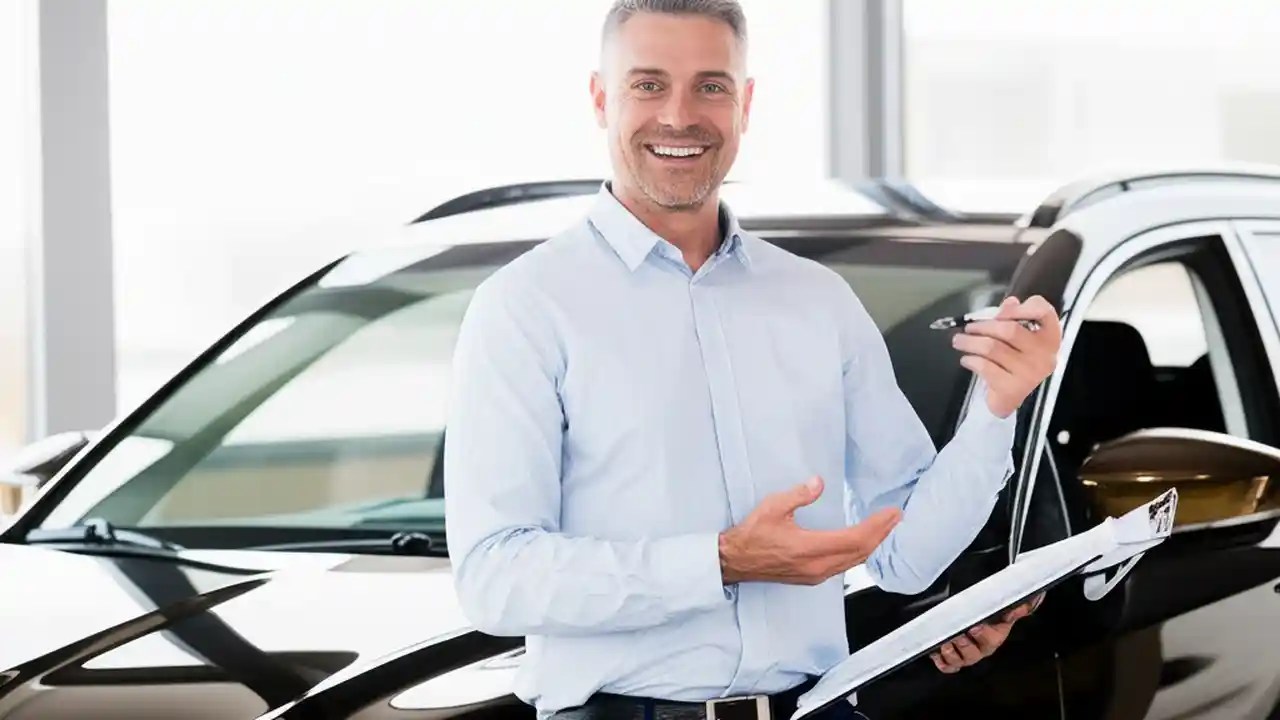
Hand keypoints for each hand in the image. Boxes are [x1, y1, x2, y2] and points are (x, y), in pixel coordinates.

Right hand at [718, 476, 900, 585]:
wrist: (735, 561)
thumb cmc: (751, 536)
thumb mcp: (773, 508)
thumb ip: (798, 495)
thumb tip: (818, 483)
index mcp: (810, 549)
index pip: (855, 539)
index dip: (877, 526)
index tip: (891, 514)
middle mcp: (817, 566)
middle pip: (861, 552)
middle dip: (882, 534)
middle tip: (896, 518)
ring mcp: (815, 575)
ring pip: (854, 562)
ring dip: (873, 545)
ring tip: (885, 529)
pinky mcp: (811, 577)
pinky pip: (844, 567)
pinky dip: (859, 554)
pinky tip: (863, 545)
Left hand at [930, 592, 1043, 673]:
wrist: (975, 609)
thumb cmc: (989, 609)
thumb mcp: (1001, 604)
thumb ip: (1016, 604)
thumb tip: (1027, 602)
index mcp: (995, 635)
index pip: (991, 639)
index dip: (983, 635)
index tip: (974, 627)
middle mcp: (981, 648)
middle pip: (974, 654)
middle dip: (964, 646)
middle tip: (956, 635)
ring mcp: (967, 654)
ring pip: (960, 661)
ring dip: (950, 654)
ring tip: (944, 644)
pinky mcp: (953, 656)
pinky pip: (948, 666)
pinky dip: (941, 662)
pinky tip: (935, 653)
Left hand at [951, 295, 1061, 417]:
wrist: (1010, 398)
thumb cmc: (1014, 363)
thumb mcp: (1018, 339)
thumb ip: (1014, 317)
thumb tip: (1010, 302)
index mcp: (1050, 337)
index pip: (1043, 312)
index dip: (1021, 307)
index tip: (1001, 312)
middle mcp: (1044, 355)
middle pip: (1009, 329)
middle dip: (983, 326)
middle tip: (968, 328)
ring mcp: (1029, 373)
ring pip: (992, 347)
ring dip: (970, 342)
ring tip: (959, 341)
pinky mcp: (1012, 388)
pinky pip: (984, 366)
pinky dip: (971, 360)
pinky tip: (967, 359)